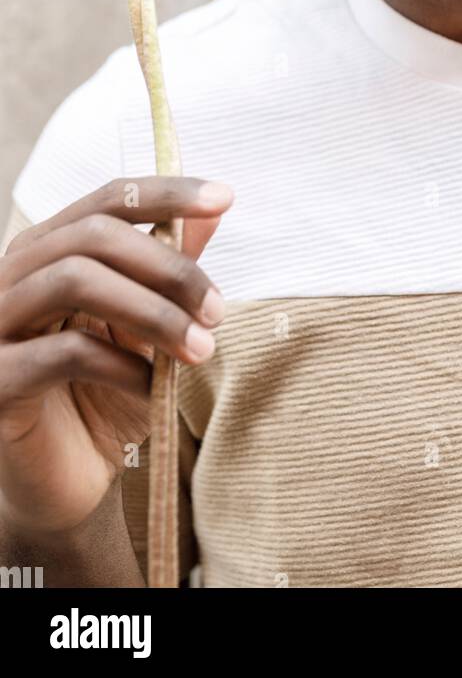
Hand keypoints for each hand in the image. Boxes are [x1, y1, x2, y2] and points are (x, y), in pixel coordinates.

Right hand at [0, 176, 230, 535]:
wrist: (64, 485)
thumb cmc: (105, 395)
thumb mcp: (149, 328)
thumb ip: (169, 270)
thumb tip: (212, 214)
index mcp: (49, 252)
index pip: (106, 200)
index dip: (165, 193)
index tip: (224, 198)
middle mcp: (11, 275)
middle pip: (93, 235)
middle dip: (168, 267)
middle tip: (217, 309)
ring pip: (73, 280)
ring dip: (152, 311)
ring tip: (200, 348)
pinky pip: (64, 351)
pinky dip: (123, 364)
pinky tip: (153, 387)